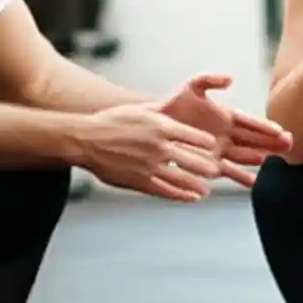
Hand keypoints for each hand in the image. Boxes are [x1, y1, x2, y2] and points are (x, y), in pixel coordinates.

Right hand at [79, 104, 222, 201]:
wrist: (85, 139)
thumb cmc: (110, 122)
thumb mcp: (139, 109)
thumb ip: (160, 111)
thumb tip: (176, 104)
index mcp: (160, 126)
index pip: (194, 136)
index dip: (207, 144)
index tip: (214, 148)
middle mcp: (158, 146)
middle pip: (193, 160)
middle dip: (208, 168)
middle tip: (217, 171)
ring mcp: (150, 166)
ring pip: (182, 179)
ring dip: (198, 185)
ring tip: (207, 189)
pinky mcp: (140, 181)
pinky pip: (166, 191)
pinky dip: (181, 196)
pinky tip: (190, 197)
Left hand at [154, 73, 292, 187]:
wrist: (156, 124)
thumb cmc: (173, 104)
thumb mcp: (192, 86)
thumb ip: (209, 79)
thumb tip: (230, 78)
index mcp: (226, 115)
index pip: (250, 122)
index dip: (265, 126)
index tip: (281, 130)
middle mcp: (227, 134)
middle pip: (254, 139)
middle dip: (271, 142)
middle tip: (290, 145)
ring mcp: (220, 150)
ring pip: (245, 155)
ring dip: (259, 157)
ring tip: (274, 160)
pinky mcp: (210, 163)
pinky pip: (229, 171)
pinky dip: (240, 176)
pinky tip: (252, 181)